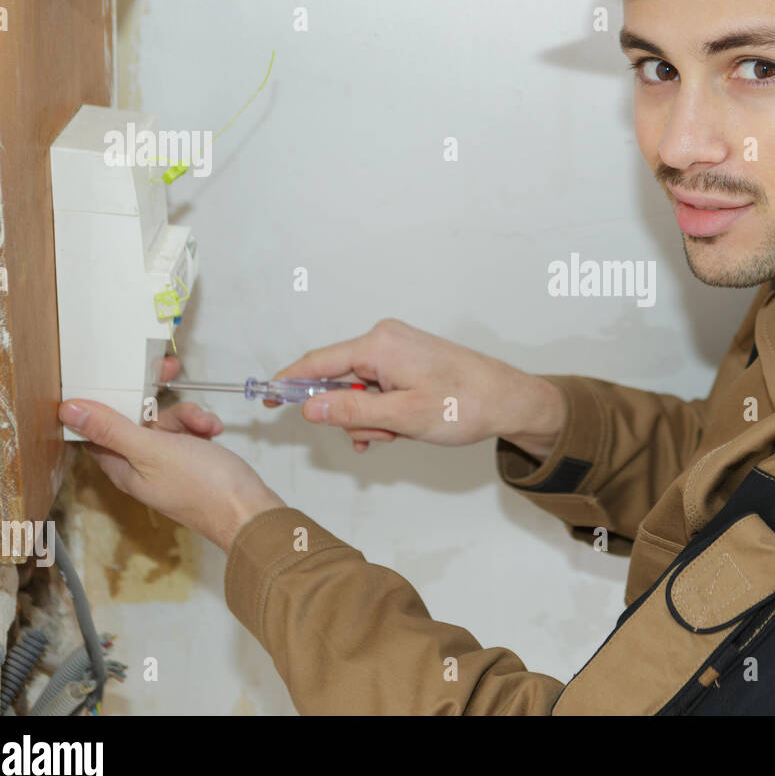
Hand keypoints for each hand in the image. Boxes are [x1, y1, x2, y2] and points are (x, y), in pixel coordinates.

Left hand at [57, 357, 284, 551]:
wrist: (250, 511)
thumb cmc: (202, 485)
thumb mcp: (153, 451)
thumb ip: (111, 429)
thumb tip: (67, 410)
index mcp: (122, 467)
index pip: (97, 429)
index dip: (105, 401)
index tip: (119, 375)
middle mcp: (140, 465)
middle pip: (136, 420)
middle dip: (156, 401)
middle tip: (169, 370)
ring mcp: (168, 463)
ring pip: (166, 424)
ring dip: (187, 415)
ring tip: (206, 424)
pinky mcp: (193, 460)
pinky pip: (189, 433)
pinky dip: (201, 426)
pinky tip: (215, 430)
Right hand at [269, 318, 565, 458]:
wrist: (509, 400)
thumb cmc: (465, 404)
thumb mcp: (402, 417)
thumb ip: (351, 411)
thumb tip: (308, 406)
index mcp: (378, 344)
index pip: (317, 362)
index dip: (289, 384)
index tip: (265, 399)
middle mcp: (385, 338)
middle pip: (338, 379)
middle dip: (350, 414)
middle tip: (379, 437)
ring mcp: (398, 348)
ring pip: (359, 389)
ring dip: (371, 418)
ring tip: (401, 432)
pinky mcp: (409, 359)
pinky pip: (378, 387)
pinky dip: (383, 411)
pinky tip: (402, 427)